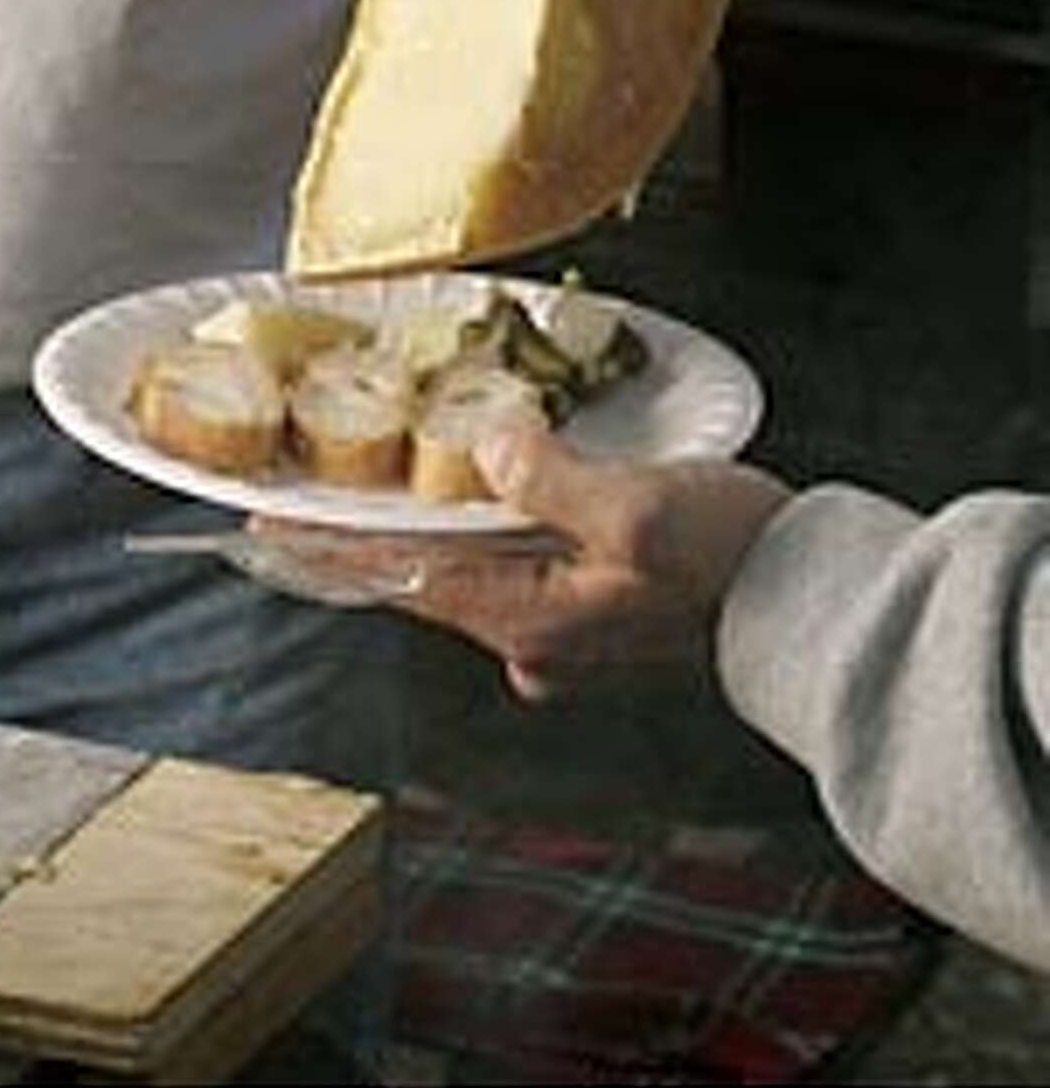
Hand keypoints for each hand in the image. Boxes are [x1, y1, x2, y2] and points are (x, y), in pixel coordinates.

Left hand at [242, 421, 793, 699]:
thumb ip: (551, 478)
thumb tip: (485, 448)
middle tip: (325, 480)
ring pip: (483, 569)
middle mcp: (539, 639)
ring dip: (445, 521)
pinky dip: (504, 524)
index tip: (266, 526)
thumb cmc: (738, 564)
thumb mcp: (639, 509)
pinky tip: (505, 481)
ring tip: (401, 470)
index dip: (332, 547)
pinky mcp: (609, 612)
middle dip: (383, 529)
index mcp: (530, 619)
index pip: (402, 577)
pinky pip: (530, 565)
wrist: (822, 610)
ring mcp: (574, 631)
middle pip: (433, 575)